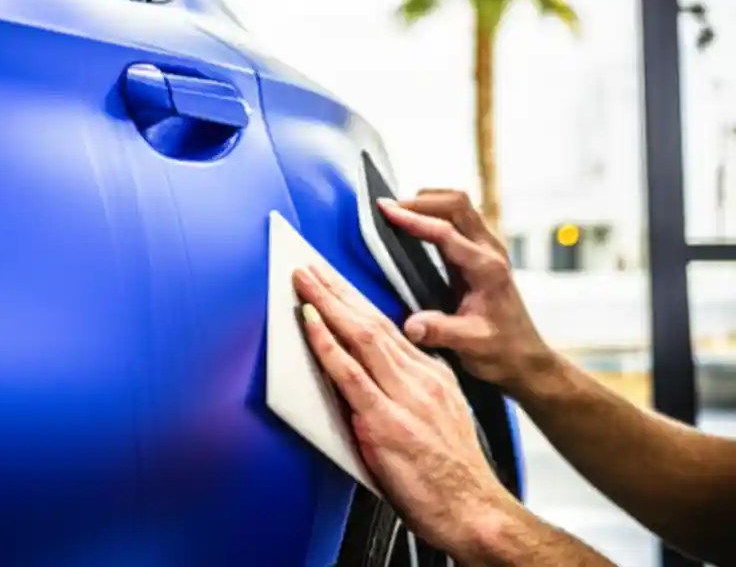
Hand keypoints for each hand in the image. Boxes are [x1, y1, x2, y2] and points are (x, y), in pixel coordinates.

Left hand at [293, 260, 520, 557]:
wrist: (476, 513)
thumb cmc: (452, 478)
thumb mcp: (438, 423)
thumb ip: (409, 397)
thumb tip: (374, 382)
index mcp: (434, 378)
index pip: (389, 328)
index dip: (358, 303)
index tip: (337, 283)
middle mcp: (421, 379)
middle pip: (372, 322)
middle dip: (338, 290)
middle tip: (311, 266)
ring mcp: (403, 398)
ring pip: (360, 337)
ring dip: (327, 303)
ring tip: (303, 280)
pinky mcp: (385, 422)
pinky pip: (348, 373)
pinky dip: (325, 342)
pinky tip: (309, 322)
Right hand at [378, 191, 557, 395]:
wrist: (525, 358)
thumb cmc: (501, 351)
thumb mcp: (471, 345)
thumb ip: (440, 331)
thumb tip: (410, 325)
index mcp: (487, 269)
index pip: (446, 232)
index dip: (414, 219)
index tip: (385, 210)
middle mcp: (490, 251)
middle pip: (456, 203)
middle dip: (420, 200)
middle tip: (387, 208)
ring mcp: (487, 248)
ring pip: (458, 205)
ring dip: (428, 202)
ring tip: (397, 212)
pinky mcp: (480, 252)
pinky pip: (458, 217)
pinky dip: (434, 212)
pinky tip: (415, 224)